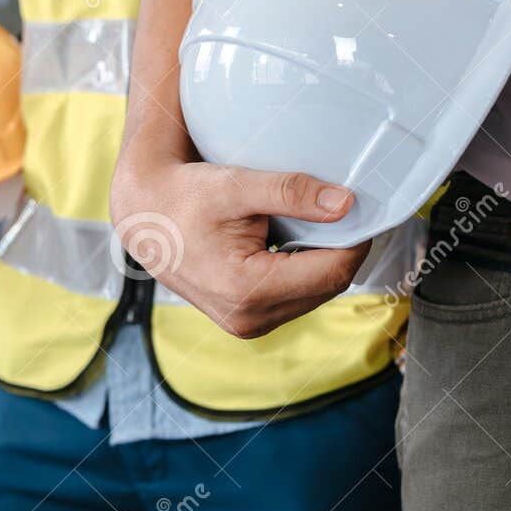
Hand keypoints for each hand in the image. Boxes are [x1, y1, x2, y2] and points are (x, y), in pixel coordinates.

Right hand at [109, 151, 370, 339]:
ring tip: (321, 222)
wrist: (145, 215)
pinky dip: (306, 270)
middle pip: (329, 286)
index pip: (333, 271)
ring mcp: (249, 325)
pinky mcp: (248, 320)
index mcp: (248, 291)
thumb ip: (290, 193)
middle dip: (344, 249)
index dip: (357, 239)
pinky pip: (297, 297)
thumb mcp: (236, 186)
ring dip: (326, 260)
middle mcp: (250, 319)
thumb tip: (345, 203)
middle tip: (346, 209)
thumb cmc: (183, 197)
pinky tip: (298, 240)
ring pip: (316, 294)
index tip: (365, 208)